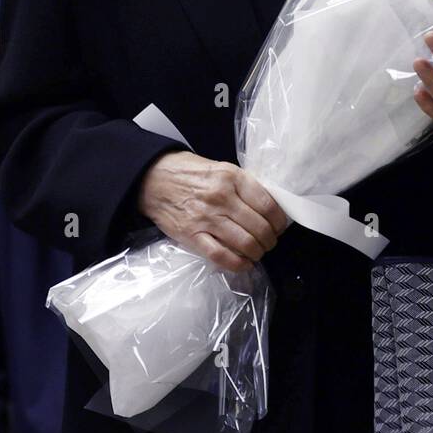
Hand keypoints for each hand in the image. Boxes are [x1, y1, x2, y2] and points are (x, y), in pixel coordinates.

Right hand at [137, 150, 288, 273]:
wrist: (153, 179)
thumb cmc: (190, 173)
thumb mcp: (222, 169)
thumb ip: (244, 185)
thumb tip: (269, 206)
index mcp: (232, 178)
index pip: (268, 204)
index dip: (279, 221)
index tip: (279, 226)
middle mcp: (222, 198)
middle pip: (260, 227)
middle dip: (270, 240)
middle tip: (269, 241)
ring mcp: (206, 218)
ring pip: (245, 243)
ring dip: (257, 252)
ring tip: (257, 252)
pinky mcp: (192, 236)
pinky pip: (222, 256)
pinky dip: (238, 264)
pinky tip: (244, 263)